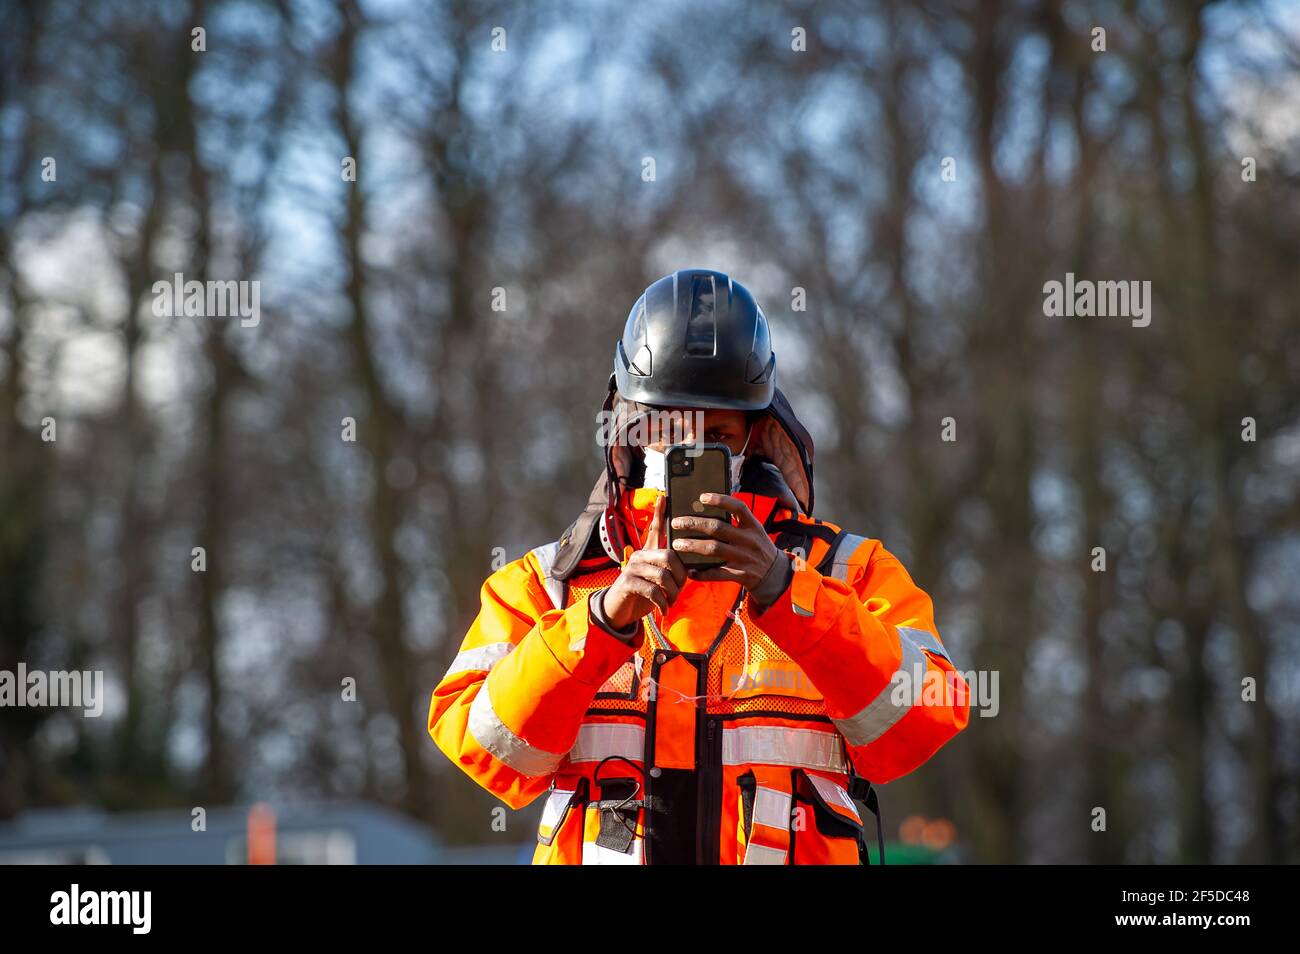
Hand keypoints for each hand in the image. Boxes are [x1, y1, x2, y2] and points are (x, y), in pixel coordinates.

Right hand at [601, 494, 687, 629]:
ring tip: (671, 601)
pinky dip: (662, 603)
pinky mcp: (627, 583)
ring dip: (672, 592)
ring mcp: (632, 568)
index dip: (660, 513)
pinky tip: (664, 610)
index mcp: (648, 552)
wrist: (619, 611)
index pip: (655, 529)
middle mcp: (640, 555)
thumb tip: (688, 569)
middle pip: (668, 555)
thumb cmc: (643, 594)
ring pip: (662, 575)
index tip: (664, 496)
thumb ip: (669, 571)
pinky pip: (652, 591)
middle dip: (680, 575)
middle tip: (681, 589)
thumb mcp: (657, 581)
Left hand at [670, 493, 779, 589]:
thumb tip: (707, 508)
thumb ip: (737, 521)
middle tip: (677, 523)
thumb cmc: (757, 546)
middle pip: (717, 528)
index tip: (702, 497)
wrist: (774, 573)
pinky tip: (689, 570)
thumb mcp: (754, 530)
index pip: (738, 507)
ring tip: (677, 544)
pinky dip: (702, 572)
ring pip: (713, 549)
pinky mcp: (739, 575)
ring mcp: (744, 558)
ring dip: (692, 546)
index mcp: (753, 525)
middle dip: (694, 524)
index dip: (720, 500)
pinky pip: (717, 574)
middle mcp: (749, 540)